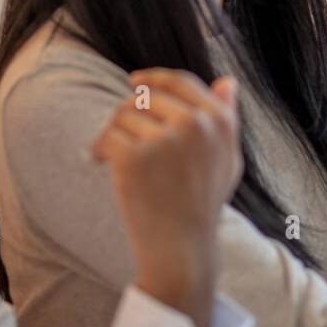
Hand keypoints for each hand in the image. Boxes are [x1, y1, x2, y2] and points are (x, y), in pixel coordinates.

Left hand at [92, 68, 241, 326]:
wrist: (182, 248)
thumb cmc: (202, 203)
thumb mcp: (226, 158)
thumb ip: (227, 117)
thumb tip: (228, 80)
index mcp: (219, 120)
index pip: (179, 81)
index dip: (153, 78)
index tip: (134, 82)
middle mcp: (195, 124)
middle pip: (146, 96)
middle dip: (130, 115)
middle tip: (126, 141)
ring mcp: (164, 139)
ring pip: (123, 114)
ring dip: (115, 133)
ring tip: (119, 158)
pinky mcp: (134, 156)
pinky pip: (106, 135)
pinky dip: (98, 149)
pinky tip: (101, 162)